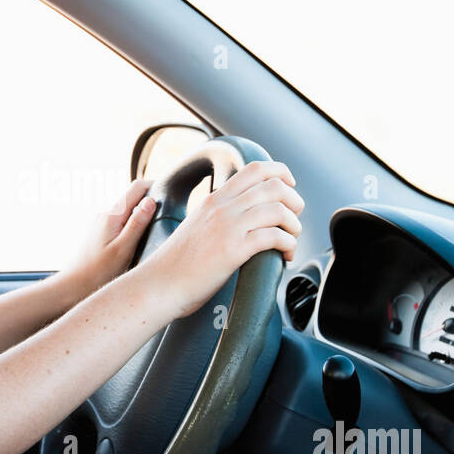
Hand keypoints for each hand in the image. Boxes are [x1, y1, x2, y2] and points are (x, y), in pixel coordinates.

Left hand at [54, 178, 157, 303]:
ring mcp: (101, 224)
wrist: (73, 286)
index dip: (155, 187)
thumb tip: (151, 200)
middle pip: (133, 199)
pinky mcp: (100, 234)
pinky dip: (131, 230)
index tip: (170, 198)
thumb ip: (137, 224)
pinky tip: (136, 246)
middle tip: (166, 222)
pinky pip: (120, 224)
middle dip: (150, 206)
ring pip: (127, 213)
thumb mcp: (123, 249)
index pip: (136, 188)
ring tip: (152, 237)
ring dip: (141, 219)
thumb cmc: (98, 272)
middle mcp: (105, 215)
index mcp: (112, 215)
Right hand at [136, 160, 302, 320]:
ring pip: (278, 209)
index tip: (290, 187)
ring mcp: (227, 228)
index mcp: (214, 199)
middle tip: (294, 219)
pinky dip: (288, 245)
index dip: (281, 173)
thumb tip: (245, 220)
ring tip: (291, 240)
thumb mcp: (198, 226)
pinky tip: (285, 255)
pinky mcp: (232, 251)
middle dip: (294, 201)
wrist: (159, 285)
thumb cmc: (177, 264)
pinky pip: (273, 236)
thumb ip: (219, 216)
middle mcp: (221, 208)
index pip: (255, 169)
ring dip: (294, 225)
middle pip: (273, 186)